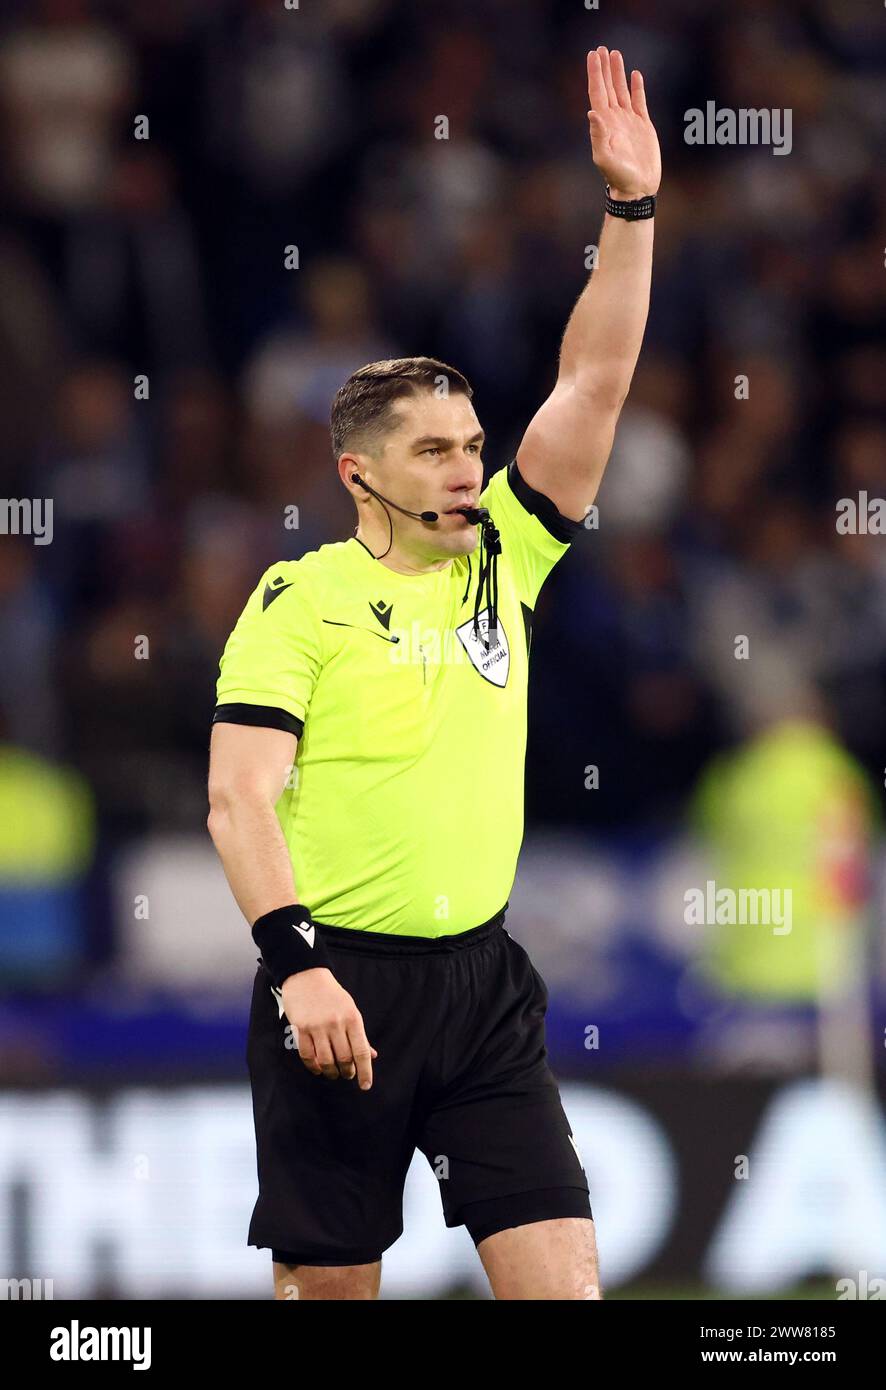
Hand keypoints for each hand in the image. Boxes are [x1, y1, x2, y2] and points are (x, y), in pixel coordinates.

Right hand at [281, 968, 376, 1088]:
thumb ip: (359, 1034)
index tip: (365, 1085)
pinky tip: (318, 1069)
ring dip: (331, 1072)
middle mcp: (336, 1023)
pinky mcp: (300, 1028)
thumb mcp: (351, 1010)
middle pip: (343, 1058)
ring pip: (325, 1060)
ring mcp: (317, 1026)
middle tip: (347, 1074)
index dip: (365, 1071)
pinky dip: (313, 1067)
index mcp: (352, 1018)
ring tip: (333, 1073)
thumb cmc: (332, 995)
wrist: (307, 976)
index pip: (361, 1051)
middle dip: (347, 1072)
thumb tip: (371, 1056)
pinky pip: (307, 1055)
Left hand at [586, 47, 660, 199]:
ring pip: (622, 91)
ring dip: (618, 73)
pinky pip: (639, 101)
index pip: (597, 93)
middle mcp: (614, 119)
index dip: (595, 74)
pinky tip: (635, 75)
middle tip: (601, 49)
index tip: (592, 55)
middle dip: (604, 68)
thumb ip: (598, 136)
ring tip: (615, 54)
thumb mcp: (605, 158)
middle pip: (608, 87)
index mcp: (604, 124)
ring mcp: (628, 121)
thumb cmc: (618, 177)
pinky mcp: (643, 125)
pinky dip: (636, 87)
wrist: (637, 188)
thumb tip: (592, 113)